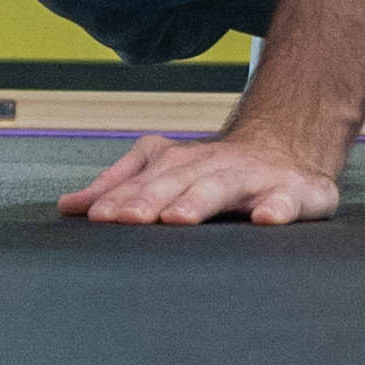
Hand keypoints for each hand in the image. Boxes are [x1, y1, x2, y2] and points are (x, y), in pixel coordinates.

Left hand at [56, 129, 344, 226]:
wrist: (288, 144)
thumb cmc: (218, 168)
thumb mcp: (166, 170)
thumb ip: (120, 187)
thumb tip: (69, 206)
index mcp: (180, 162)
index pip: (144, 180)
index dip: (121, 198)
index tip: (97, 217)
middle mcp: (212, 165)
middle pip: (177, 180)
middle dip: (151, 199)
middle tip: (127, 219)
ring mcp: (253, 177)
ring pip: (223, 186)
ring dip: (199, 201)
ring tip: (178, 219)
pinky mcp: (294, 191)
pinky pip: (286, 199)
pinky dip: (276, 208)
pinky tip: (266, 220)